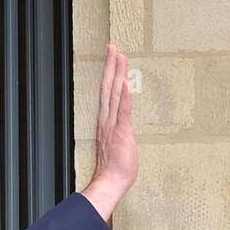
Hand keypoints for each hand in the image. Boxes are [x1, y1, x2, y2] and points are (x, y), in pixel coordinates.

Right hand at [81, 45, 136, 221]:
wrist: (110, 182)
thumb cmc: (115, 169)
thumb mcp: (118, 146)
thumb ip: (119, 133)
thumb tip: (122, 129)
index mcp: (106, 122)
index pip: (107, 93)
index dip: (110, 74)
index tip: (112, 58)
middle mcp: (106, 120)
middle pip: (108, 87)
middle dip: (111, 66)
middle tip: (113, 47)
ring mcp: (113, 125)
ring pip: (113, 93)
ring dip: (116, 73)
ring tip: (118, 55)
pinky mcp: (121, 132)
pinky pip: (122, 111)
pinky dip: (122, 96)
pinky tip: (123, 81)